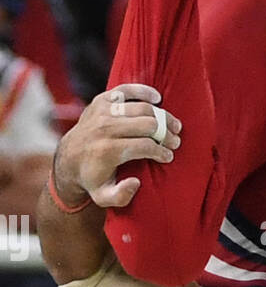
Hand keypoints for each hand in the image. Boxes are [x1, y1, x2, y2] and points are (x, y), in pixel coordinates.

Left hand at [52, 83, 180, 209]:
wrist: (69, 158)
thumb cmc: (93, 179)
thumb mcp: (103, 197)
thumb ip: (121, 196)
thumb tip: (136, 182)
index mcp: (107, 150)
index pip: (145, 146)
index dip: (162, 152)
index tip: (168, 156)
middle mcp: (104, 127)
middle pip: (148, 124)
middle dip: (166, 134)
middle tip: (175, 141)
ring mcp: (102, 111)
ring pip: (143, 108)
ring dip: (163, 116)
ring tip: (173, 126)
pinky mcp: (102, 100)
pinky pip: (127, 90)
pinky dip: (144, 91)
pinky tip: (157, 98)